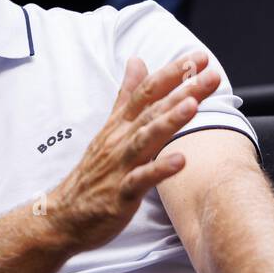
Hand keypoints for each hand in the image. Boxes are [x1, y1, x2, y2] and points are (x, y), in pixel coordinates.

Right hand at [48, 51, 220, 254]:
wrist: (63, 215)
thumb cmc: (92, 173)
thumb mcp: (109, 128)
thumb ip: (126, 95)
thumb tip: (137, 61)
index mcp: (119, 125)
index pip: (147, 91)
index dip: (173, 73)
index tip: (199, 57)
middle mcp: (120, 141)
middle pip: (152, 110)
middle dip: (182, 91)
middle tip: (210, 74)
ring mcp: (119, 166)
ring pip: (146, 139)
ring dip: (169, 122)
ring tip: (192, 105)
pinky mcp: (120, 194)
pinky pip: (141, 180)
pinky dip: (159, 170)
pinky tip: (180, 161)